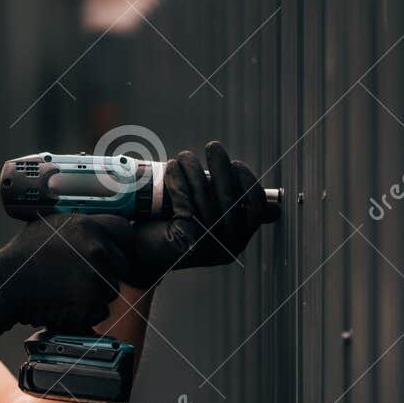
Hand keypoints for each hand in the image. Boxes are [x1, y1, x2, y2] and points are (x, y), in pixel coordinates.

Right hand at [0, 213, 132, 333]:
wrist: (7, 283)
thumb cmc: (24, 255)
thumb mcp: (51, 224)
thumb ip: (79, 224)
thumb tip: (96, 225)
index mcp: (89, 227)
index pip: (124, 232)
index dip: (119, 244)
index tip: (114, 252)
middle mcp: (98, 251)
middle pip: (121, 264)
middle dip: (106, 270)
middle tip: (82, 275)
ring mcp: (96, 278)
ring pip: (111, 288)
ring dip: (97, 292)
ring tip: (71, 289)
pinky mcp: (92, 303)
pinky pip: (102, 310)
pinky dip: (89, 311)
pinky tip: (69, 303)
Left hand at [125, 142, 279, 288]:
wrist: (137, 256)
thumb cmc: (172, 232)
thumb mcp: (208, 220)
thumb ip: (229, 208)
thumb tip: (266, 201)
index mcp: (237, 240)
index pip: (255, 207)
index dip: (248, 181)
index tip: (235, 163)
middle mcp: (226, 246)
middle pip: (230, 198)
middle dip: (221, 167)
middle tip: (213, 146)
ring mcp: (207, 245)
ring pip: (205, 198)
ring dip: (194, 171)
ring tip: (185, 157)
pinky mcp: (187, 241)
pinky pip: (186, 202)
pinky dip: (179, 181)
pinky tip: (172, 168)